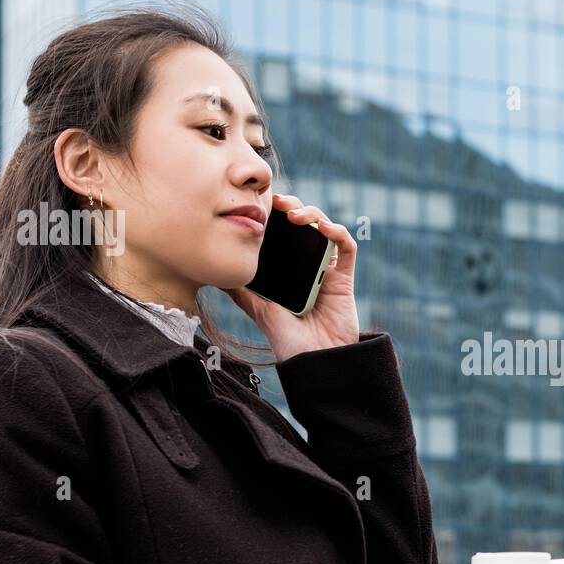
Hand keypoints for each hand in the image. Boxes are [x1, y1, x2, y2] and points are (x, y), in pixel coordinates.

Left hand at [224, 192, 359, 359]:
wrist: (315, 362)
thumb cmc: (290, 343)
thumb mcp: (260, 312)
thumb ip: (243, 293)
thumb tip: (217, 275)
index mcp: (290, 272)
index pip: (284, 235)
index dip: (276, 217)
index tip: (260, 205)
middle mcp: (310, 267)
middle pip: (305, 226)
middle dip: (293, 207)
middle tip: (276, 201)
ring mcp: (328, 270)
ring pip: (326, 228)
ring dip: (312, 214)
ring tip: (294, 214)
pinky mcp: (345, 278)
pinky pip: (346, 247)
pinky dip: (337, 231)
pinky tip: (323, 227)